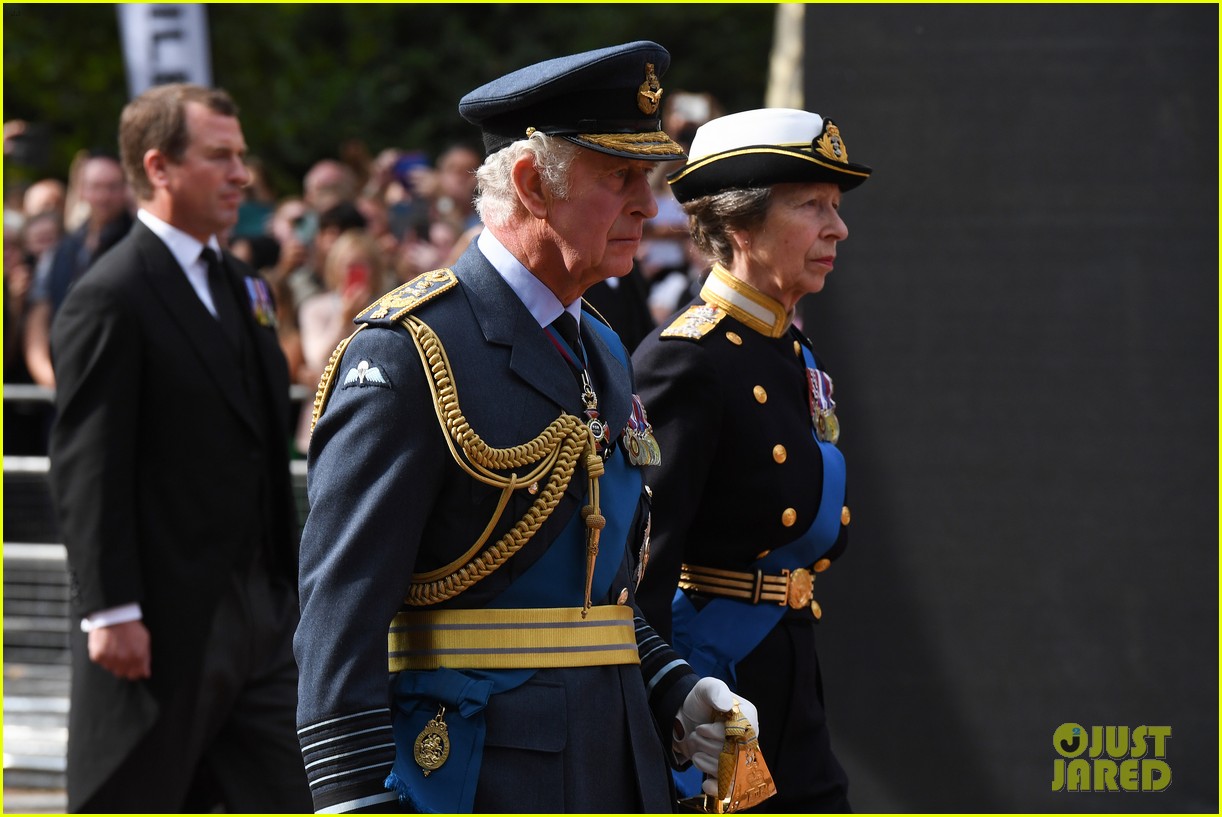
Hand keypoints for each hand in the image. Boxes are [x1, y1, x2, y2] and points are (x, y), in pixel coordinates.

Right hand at [88, 620, 151, 680]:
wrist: (114, 614)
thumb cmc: (131, 626)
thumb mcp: (144, 640)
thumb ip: (146, 659)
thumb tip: (145, 674)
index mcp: (138, 657)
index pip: (135, 675)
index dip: (135, 672)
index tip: (134, 667)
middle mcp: (124, 661)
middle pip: (122, 673)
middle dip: (124, 667)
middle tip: (123, 655)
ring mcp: (110, 659)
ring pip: (111, 668)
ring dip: (113, 662)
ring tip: (115, 647)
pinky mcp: (98, 656)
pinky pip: (101, 662)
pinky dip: (103, 656)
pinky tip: (106, 645)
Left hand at [673, 677, 760, 796]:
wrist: (683, 718)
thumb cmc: (699, 701)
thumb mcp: (706, 688)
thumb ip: (716, 691)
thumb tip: (726, 705)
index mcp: (748, 718)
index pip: (742, 733)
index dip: (720, 734)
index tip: (702, 728)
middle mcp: (747, 740)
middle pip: (734, 754)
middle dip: (708, 746)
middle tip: (696, 734)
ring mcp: (737, 757)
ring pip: (727, 770)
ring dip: (705, 760)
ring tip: (695, 746)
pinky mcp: (726, 771)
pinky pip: (728, 786)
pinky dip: (717, 787)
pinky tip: (706, 784)